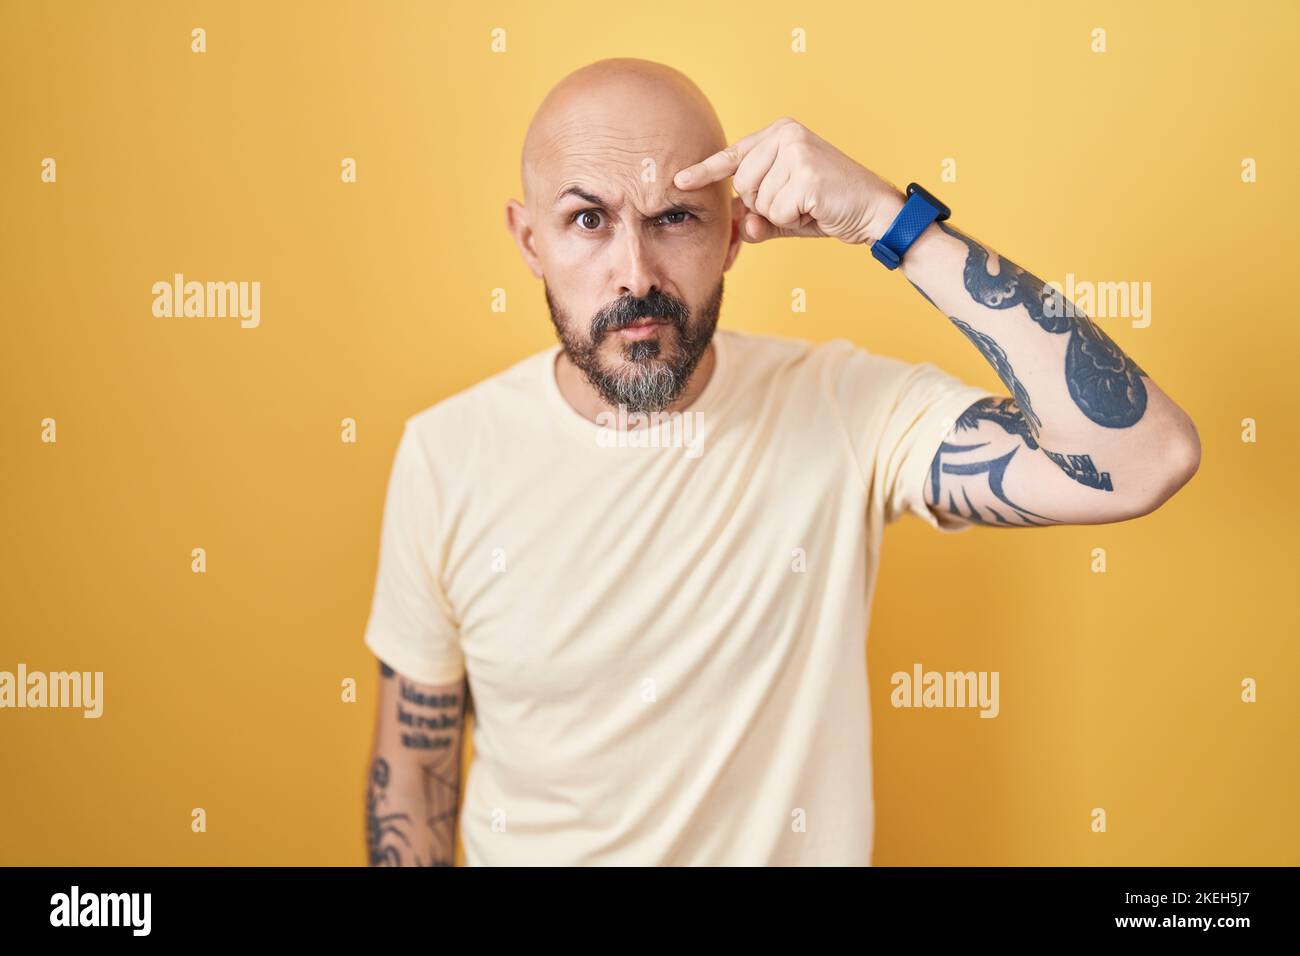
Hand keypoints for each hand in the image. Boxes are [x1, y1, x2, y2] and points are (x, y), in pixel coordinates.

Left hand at [673, 117, 903, 244]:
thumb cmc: (829, 208)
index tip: (679, 181)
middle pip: (741, 185)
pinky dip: (794, 219)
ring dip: (780, 214)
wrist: (874, 211)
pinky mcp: (805, 172)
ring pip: (757, 200)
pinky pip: (776, 211)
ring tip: (810, 203)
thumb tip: (732, 228)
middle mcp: (786, 134)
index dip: (705, 172)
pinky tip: (817, 207)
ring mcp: (796, 150)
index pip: (734, 155)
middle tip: (798, 202)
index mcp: (780, 134)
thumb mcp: (785, 211)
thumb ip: (755, 217)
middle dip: (763, 205)